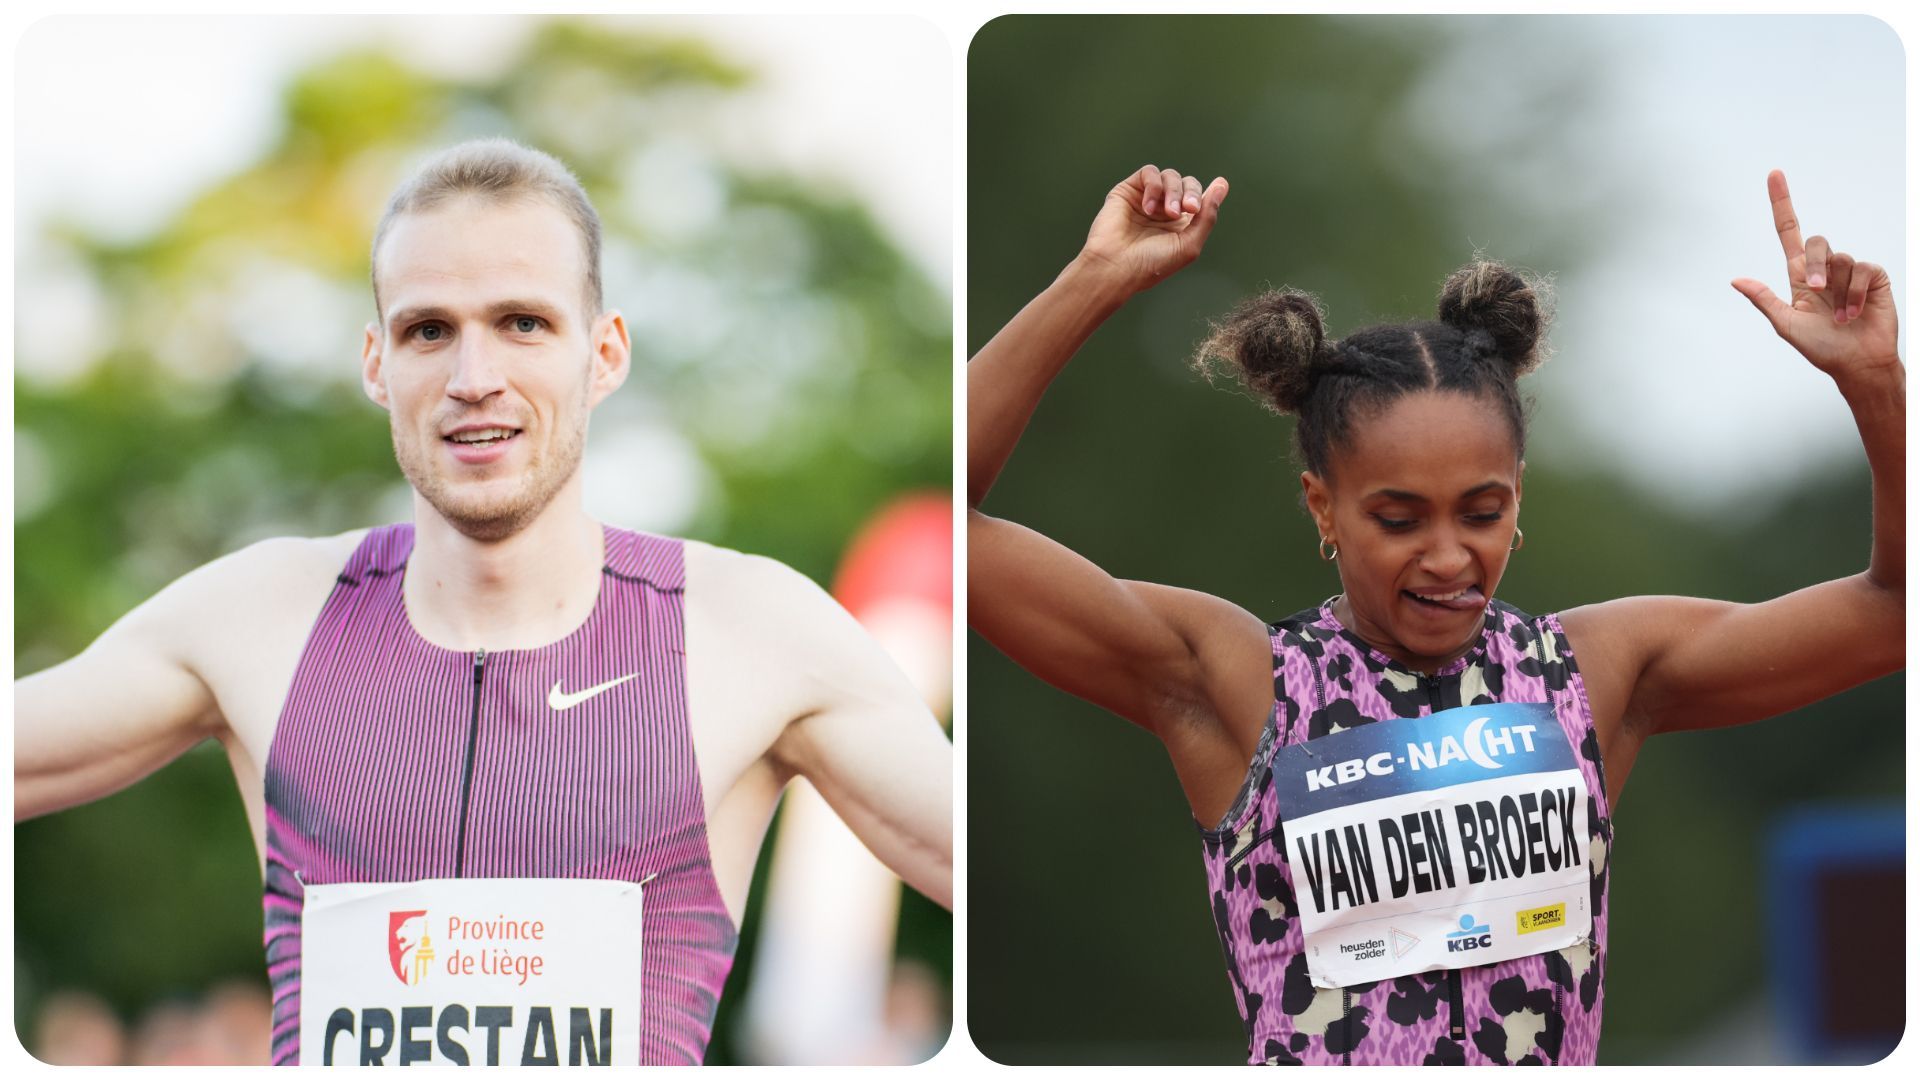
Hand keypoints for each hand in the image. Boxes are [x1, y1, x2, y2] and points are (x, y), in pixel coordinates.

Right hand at [1078, 165, 1228, 295]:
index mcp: (1180, 224)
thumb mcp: (1189, 245)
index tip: (1196, 208)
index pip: (1199, 197)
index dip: (1204, 197)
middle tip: (1183, 210)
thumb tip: (1222, 184)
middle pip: (1187, 183)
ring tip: (1166, 212)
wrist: (1116, 267)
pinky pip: (1149, 173)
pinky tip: (1148, 208)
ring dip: (1173, 191)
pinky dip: (1153, 186)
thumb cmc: (1151, 264)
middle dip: (1189, 193)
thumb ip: (1208, 215)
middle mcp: (1163, 209)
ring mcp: (1146, 199)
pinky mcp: (1129, 190)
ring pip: (1170, 176)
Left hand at [1732, 169, 1898, 379]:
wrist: (1857, 363)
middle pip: (1816, 241)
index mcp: (1799, 277)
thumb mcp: (1786, 325)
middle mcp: (1825, 270)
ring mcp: (1850, 272)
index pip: (1789, 233)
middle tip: (1815, 290)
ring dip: (1838, 292)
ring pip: (1841, 258)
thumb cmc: (1821, 348)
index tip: (1774, 174)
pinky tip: (1854, 313)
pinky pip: (1863, 270)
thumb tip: (1735, 279)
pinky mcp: (1874, 277)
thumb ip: (1764, 300)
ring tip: (1839, 317)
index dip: (1782, 203)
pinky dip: (1855, 294)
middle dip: (1814, 264)